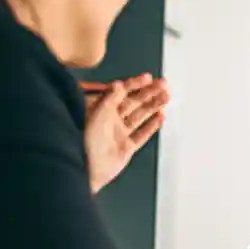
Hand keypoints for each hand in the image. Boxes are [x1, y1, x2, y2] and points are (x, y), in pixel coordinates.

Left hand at [84, 74, 169, 192]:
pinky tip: (160, 117)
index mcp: (101, 110)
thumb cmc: (83, 143)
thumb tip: (119, 84)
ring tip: (166, 97)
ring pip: (140, 116)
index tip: (148, 77)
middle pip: (134, 102)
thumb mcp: (96, 116)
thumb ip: (108, 100)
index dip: (135, 84)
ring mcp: (119, 133)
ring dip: (154, 106)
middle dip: (149, 93)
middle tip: (164, 85)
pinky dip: (152, 126)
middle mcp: (111, 120)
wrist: (85, 171)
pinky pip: (142, 134)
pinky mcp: (126, 147)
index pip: (121, 92)